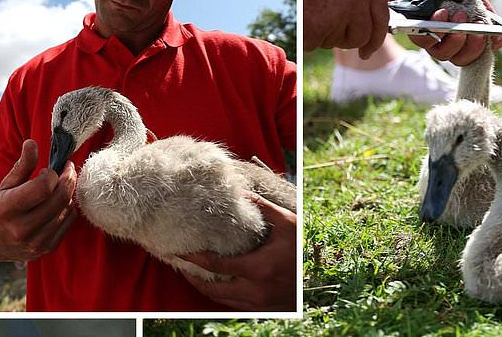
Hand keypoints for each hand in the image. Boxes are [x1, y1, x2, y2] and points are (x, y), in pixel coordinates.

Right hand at [0, 139, 77, 262]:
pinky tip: (60, 201)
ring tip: (62, 185)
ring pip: (67, 209)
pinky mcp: (48, 247)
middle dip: (68, 178)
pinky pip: (69, 221)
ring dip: (68, 193)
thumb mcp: (6, 185)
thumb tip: (32, 143)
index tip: (50, 169)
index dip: (51, 174)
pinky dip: (68, 208)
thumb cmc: (1, 210)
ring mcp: (37, 241)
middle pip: (60, 198)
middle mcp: (23, 228)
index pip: (43, 187)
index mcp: (9, 209)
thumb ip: (22, 165)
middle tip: (68, 169)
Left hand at [175, 192, 296, 310]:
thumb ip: (262, 208)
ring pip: (222, 300)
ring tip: (191, 273)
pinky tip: (214, 283)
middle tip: (179, 264)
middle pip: (213, 289)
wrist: (322, 276)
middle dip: (192, 278)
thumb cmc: (304, 248)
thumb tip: (240, 192)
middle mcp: (255, 290)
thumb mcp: (287, 223)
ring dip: (204, 288)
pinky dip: (220, 295)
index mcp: (258, 268)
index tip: (178, 251)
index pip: (216, 266)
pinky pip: (233, 305)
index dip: (194, 259)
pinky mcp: (262, 308)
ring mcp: (259, 303)